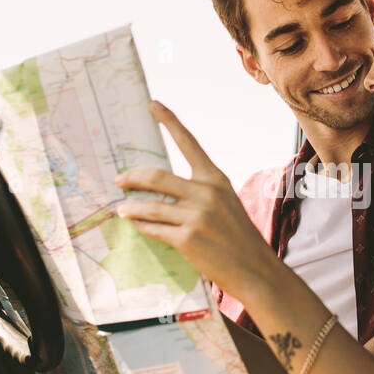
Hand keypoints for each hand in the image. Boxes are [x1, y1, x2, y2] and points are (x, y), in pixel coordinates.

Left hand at [114, 102, 277, 298]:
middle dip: (131, 178)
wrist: (255, 270)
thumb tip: (163, 191)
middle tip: (119, 180)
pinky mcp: (187, 239)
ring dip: (130, 208)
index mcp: (216, 180)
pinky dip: (143, 227)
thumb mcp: (226, 205)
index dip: (169, 121)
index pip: (189, 143)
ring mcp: (196, 216)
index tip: (153, 104)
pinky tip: (139, 227)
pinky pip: (154, 229)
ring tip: (121, 209)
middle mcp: (206, 193)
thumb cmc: (239, 238)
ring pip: (149, 207)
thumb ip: (200, 193)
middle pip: (156, 177)